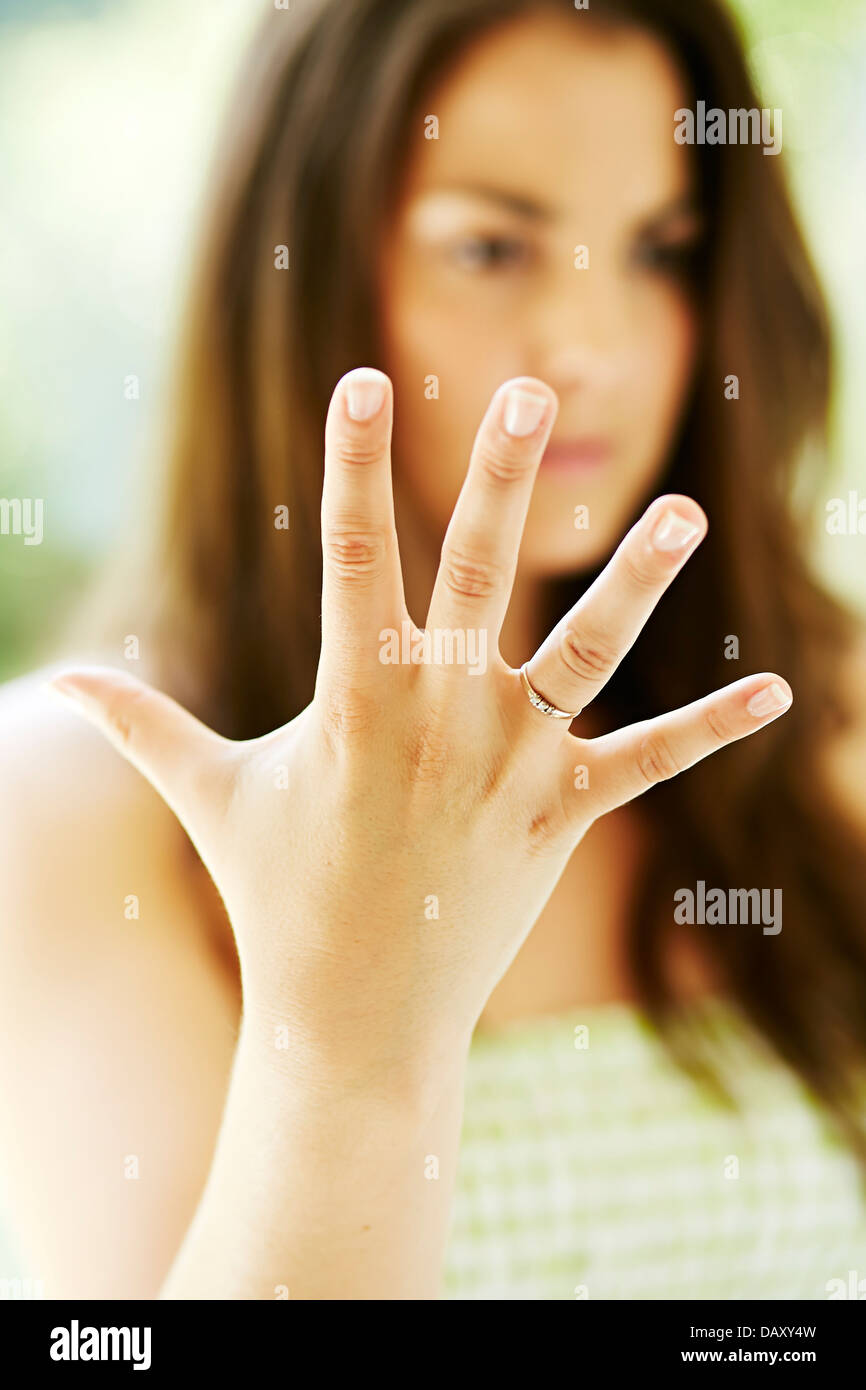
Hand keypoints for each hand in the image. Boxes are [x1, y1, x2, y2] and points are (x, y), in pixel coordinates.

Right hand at [48, 369, 791, 1096]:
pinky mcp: (563, 811)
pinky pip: (648, 760)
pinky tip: (781, 692)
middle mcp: (442, 712)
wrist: (355, 1015)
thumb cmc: (276, 895)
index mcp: (355, 694)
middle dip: (497, 474)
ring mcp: (511, 761)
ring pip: (587, 651)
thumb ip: (144, 729)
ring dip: (638, 582)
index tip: (362, 383)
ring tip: (689, 512)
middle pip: (475, 572)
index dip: (353, 463)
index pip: (349, 554)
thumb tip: (55, 686)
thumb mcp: (209, 797)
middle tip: (526, 387)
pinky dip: (712, 727)